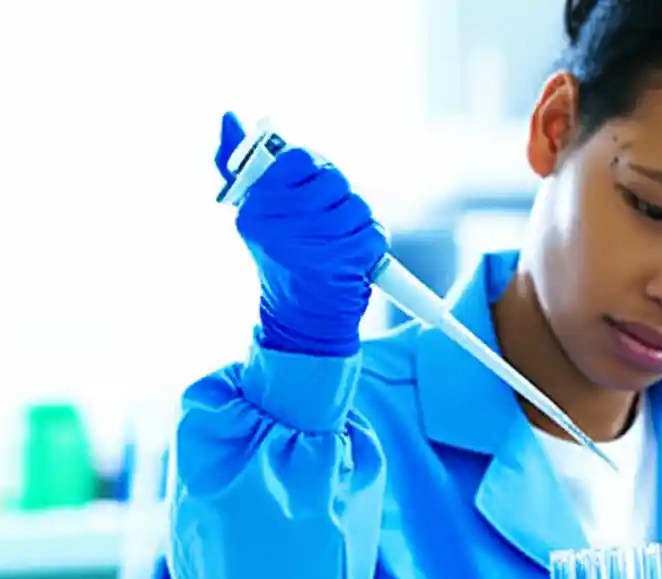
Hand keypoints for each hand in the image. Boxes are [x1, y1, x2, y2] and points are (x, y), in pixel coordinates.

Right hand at [215, 112, 387, 356]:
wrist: (300, 319)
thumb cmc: (282, 257)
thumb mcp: (255, 212)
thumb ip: (242, 164)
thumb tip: (229, 117)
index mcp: (255, 207)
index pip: (298, 158)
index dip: (312, 168)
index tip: (309, 185)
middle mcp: (279, 225)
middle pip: (333, 178)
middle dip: (336, 195)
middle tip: (325, 219)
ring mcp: (312, 245)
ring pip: (356, 205)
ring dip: (355, 221)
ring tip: (336, 242)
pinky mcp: (344, 262)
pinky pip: (374, 231)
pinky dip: (370, 243)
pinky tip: (351, 258)